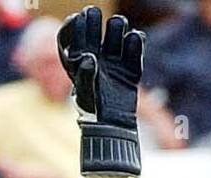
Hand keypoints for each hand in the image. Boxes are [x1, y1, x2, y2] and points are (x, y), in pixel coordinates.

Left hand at [58, 7, 143, 174]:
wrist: (114, 130)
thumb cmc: (94, 114)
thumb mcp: (86, 95)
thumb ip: (86, 76)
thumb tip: (89, 57)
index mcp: (79, 64)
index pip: (73, 40)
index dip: (74, 28)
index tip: (77, 18)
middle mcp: (96, 60)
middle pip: (95, 36)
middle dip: (94, 24)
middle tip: (93, 13)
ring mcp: (113, 66)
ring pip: (115, 42)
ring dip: (116, 31)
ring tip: (119, 24)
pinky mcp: (128, 73)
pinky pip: (133, 56)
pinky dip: (136, 47)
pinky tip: (137, 37)